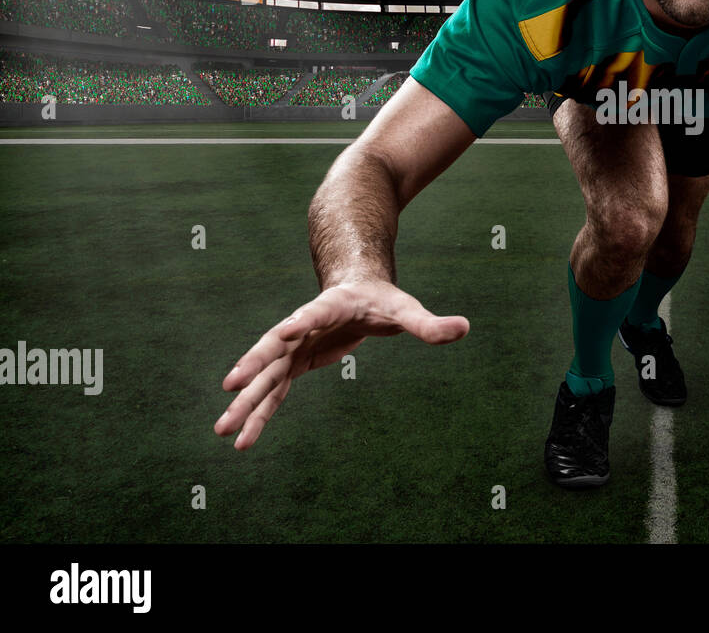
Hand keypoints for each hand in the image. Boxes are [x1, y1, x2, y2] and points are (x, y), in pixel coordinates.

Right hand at [214, 281, 468, 449]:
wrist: (357, 290)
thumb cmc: (381, 299)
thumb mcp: (406, 309)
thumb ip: (430, 322)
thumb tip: (464, 327)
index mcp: (329, 306)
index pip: (311, 314)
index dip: (298, 323)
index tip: (281, 333)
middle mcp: (302, 326)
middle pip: (274, 347)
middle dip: (253, 366)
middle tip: (229, 387)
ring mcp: (293, 347)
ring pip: (265, 376)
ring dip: (245, 402)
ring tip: (221, 430)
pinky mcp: (295, 364)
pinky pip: (273, 393)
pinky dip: (259, 414)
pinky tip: (242, 439)